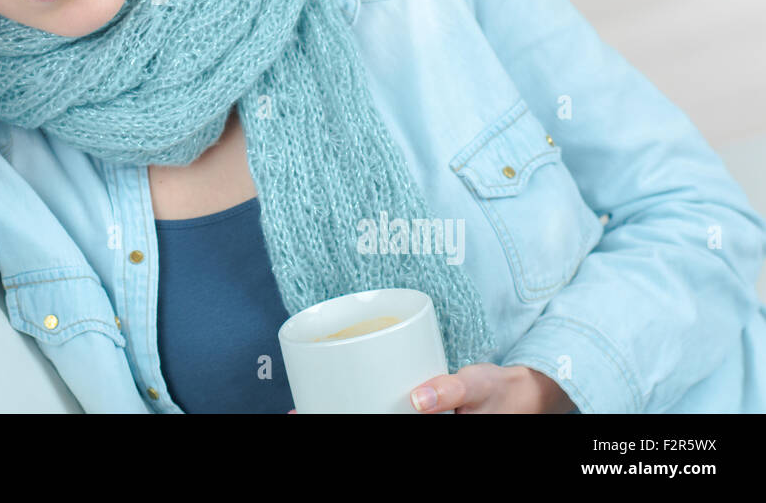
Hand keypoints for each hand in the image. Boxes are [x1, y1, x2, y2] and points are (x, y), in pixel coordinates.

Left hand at [286, 364, 575, 412]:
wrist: (525, 395)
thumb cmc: (502, 392)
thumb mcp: (477, 387)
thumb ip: (450, 391)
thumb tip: (419, 398)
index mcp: (430, 434)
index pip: (380, 430)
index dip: (344, 424)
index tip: (305, 416)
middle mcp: (420, 431)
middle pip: (370, 425)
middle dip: (333, 420)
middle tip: (295, 412)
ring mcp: (416, 425)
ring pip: (373, 421)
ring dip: (341, 417)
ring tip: (304, 409)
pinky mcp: (416, 417)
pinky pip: (382, 415)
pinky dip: (360, 409)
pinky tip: (337, 402)